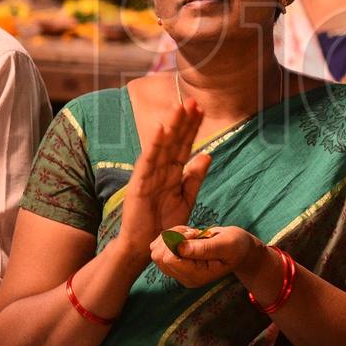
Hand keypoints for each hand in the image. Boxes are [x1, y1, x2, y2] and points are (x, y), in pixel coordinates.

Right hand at [113, 99, 211, 268]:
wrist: (147, 246)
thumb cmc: (165, 223)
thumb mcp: (186, 198)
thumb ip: (195, 177)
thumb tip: (207, 154)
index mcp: (172, 172)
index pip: (184, 145)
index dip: (192, 128)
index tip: (201, 109)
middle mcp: (160, 170)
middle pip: (174, 141)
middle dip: (183, 121)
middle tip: (193, 100)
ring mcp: (148, 175)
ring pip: (162, 147)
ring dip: (170, 127)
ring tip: (179, 107)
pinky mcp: (138, 185)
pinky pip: (147, 162)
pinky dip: (153, 146)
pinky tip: (160, 129)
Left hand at [151, 225, 263, 288]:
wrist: (238, 249)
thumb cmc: (236, 246)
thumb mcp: (227, 244)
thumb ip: (206, 248)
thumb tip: (181, 248)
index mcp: (197, 276)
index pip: (169, 259)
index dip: (177, 241)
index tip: (195, 234)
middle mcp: (184, 277)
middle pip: (158, 256)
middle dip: (172, 238)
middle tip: (193, 233)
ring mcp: (178, 271)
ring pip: (156, 250)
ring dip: (171, 236)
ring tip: (191, 234)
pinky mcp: (174, 262)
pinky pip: (159, 247)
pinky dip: (169, 236)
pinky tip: (186, 235)